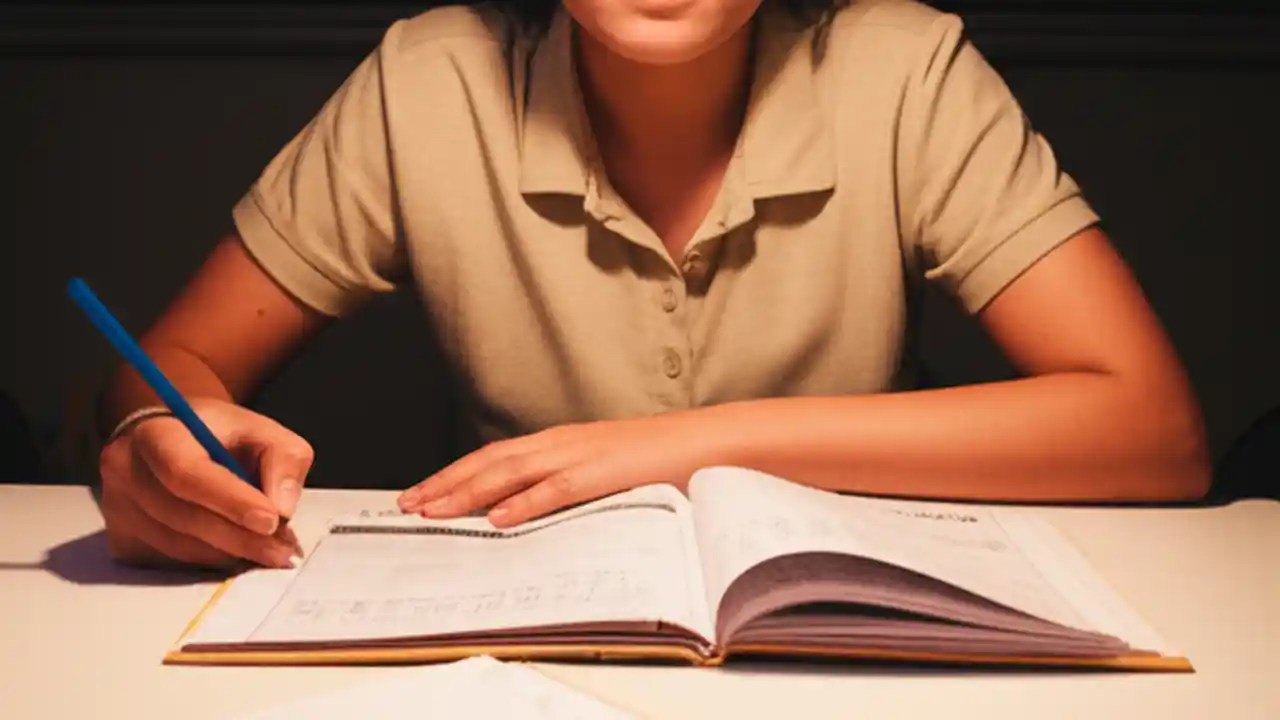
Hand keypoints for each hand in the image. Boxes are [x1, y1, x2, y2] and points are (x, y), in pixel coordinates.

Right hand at [98, 398, 312, 569]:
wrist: (175, 441)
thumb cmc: (221, 436)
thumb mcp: (264, 431)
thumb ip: (283, 460)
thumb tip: (282, 508)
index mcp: (157, 432)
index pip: (185, 471)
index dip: (229, 500)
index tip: (271, 521)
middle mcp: (124, 468)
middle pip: (181, 516)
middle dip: (239, 537)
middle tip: (282, 551)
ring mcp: (115, 507)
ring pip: (178, 547)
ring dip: (228, 554)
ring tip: (268, 550)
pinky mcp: (120, 538)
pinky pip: (169, 562)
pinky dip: (209, 561)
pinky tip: (234, 549)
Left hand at [397, 413, 724, 526]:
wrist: (710, 443)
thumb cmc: (663, 461)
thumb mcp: (607, 473)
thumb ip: (569, 487)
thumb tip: (528, 513)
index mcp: (564, 443)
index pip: (496, 457)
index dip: (455, 475)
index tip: (422, 494)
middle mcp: (565, 443)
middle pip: (492, 461)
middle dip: (446, 483)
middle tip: (407, 505)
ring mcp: (584, 455)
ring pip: (513, 472)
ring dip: (469, 491)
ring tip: (434, 511)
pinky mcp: (607, 472)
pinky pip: (558, 488)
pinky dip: (525, 502)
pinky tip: (497, 517)